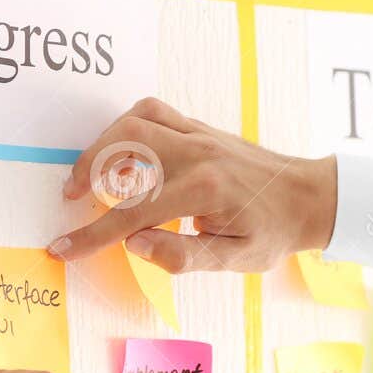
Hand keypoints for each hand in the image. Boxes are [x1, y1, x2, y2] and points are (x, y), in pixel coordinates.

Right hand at [50, 96, 336, 272]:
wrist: (309, 196)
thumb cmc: (273, 232)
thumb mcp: (235, 259)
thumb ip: (182, 256)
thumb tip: (134, 244)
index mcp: (204, 191)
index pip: (134, 214)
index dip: (92, 235)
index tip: (63, 249)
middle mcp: (198, 153)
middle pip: (126, 142)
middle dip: (89, 168)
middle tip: (72, 196)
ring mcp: (198, 134)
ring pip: (136, 119)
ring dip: (104, 143)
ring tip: (92, 176)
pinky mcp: (199, 127)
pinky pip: (153, 113)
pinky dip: (127, 128)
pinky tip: (123, 155)